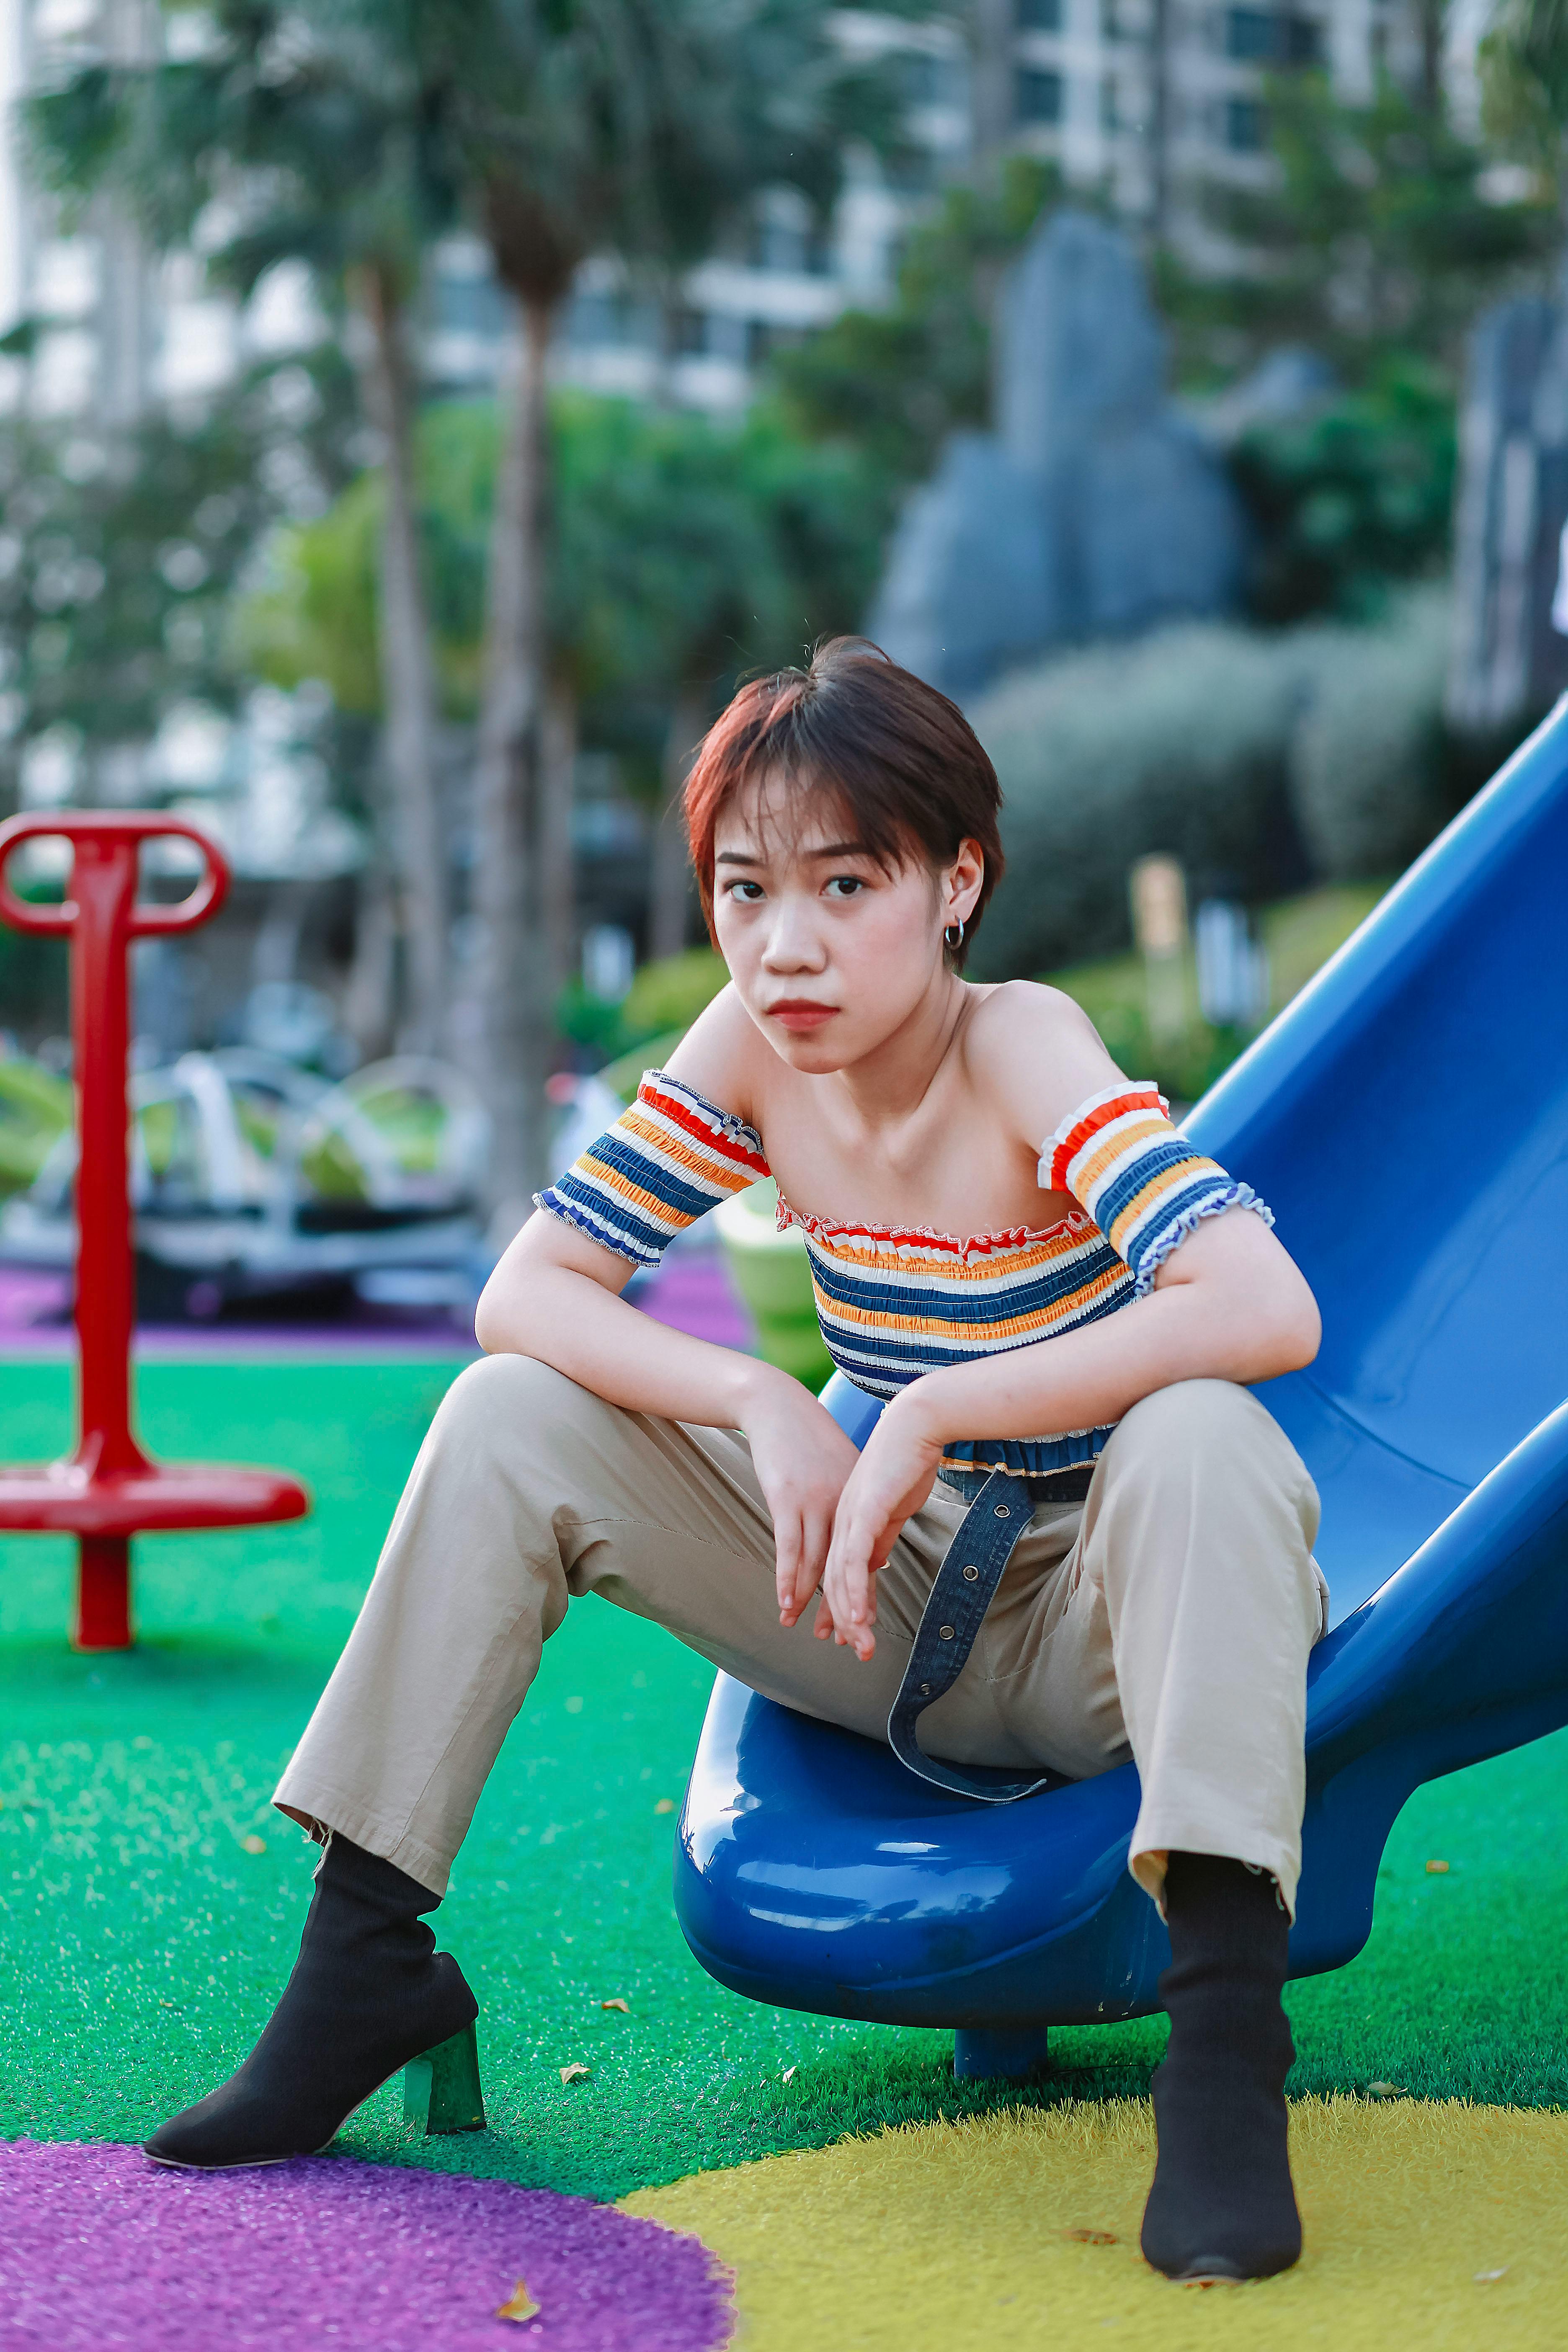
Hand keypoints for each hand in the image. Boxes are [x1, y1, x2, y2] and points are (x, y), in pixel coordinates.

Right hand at [738, 1367, 863, 1629]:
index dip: (863, 1594)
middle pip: (847, 1567)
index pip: (864, 1556)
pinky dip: (790, 1578)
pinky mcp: (786, 1497)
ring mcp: (815, 1501)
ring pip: (819, 1562)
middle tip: (855, 1647)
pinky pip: (790, 1547)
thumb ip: (855, 1511)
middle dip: (849, 1609)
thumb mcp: (842, 1473)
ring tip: (814, 1633)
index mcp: (859, 1499)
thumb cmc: (809, 1441)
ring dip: (815, 1602)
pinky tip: (788, 1603)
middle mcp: (843, 1503)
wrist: (778, 1405)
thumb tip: (870, 1553)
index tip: (863, 1627)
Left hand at [816, 1395, 943, 1660]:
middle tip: (851, 1649)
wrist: (916, 1423)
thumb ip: (880, 1536)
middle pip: (835, 1579)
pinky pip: (854, 1559)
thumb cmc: (908, 1460)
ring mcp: (850, 1517)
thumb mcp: (891, 1507)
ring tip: (858, 1644)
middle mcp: (841, 1520)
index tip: (844, 1631)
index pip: (838, 1568)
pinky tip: (856, 1616)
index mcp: (846, 1518)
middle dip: (841, 1618)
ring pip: (841, 1576)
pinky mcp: (864, 1512)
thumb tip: (876, 1563)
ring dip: (848, 1614)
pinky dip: (855, 1591)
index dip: (840, 1602)